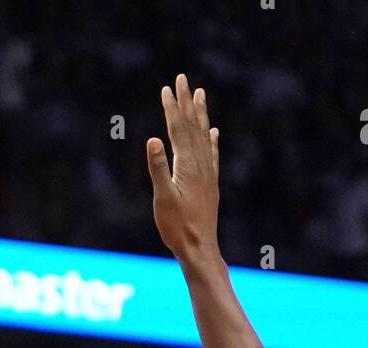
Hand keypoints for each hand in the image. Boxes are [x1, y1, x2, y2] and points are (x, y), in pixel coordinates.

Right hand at [147, 73, 220, 265]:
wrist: (199, 248)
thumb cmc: (177, 227)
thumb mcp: (162, 198)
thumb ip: (158, 168)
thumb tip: (153, 140)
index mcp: (187, 165)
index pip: (178, 129)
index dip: (172, 107)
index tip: (167, 88)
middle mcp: (200, 165)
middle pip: (192, 126)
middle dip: (186, 102)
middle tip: (183, 79)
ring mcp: (208, 174)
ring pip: (204, 136)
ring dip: (201, 114)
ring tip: (200, 94)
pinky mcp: (211, 185)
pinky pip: (212, 155)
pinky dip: (212, 140)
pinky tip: (214, 133)